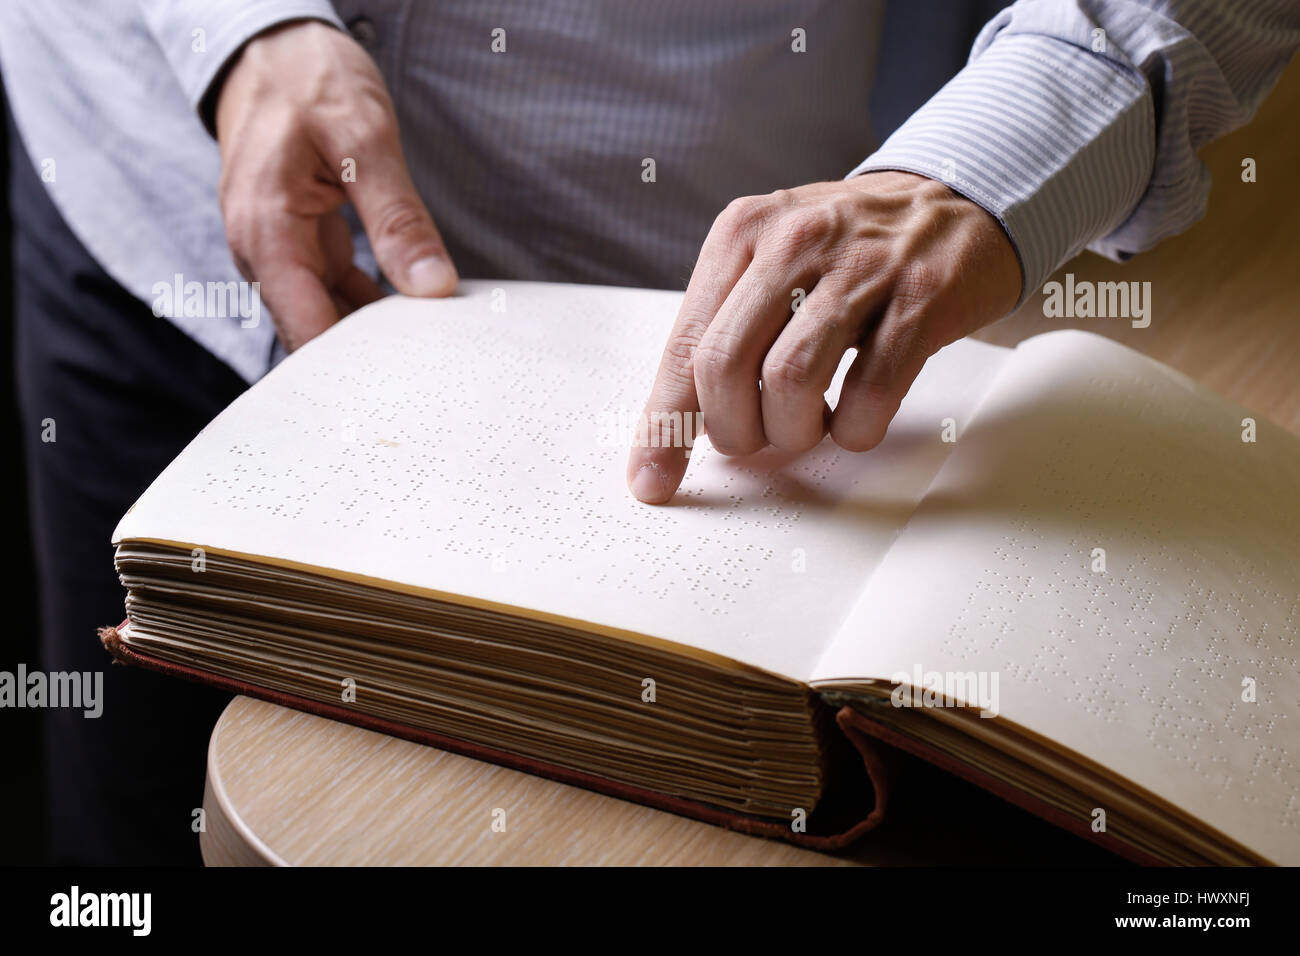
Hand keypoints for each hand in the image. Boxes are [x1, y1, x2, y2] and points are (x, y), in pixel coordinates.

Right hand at [215, 20, 456, 350]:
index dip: (354, 367)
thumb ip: (397, 218)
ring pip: (326, 314)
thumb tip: (433, 287)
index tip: (405, 388)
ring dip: (375, 333)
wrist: (271, 44)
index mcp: (265, 232)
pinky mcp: (300, 242)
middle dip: (369, 358)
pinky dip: (371, 304)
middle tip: (432, 377)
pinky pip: (334, 289)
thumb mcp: (364, 140)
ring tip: (433, 352)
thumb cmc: (307, 78)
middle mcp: (262, 251)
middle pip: (314, 332)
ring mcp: (279, 249)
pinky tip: (414, 312)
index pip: (306, 329)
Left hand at [626, 171, 1020, 502]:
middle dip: (734, 430)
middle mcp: (793, 240)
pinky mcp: (920, 298)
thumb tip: (671, 429)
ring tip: (809, 426)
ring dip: (793, 432)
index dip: (664, 424)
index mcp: (742, 233)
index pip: (684, 345)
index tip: (652, 480)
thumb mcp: (771, 263)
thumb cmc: (849, 251)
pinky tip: (856, 419)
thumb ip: (722, 330)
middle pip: (725, 366)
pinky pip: (870, 392)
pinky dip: (855, 429)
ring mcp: (861, 267)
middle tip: (756, 439)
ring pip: (790, 381)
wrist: (958, 201)